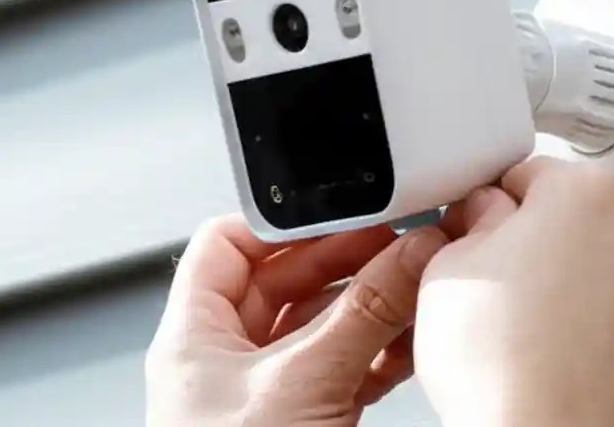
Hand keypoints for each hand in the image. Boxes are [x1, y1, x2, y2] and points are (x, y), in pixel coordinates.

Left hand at [145, 214, 446, 426]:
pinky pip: (346, 366)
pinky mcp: (307, 421)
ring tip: (418, 282)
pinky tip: (413, 339)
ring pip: (323, 324)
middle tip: (399, 240)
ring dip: (373, 303)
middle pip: (287, 280)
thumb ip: (361, 313)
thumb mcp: (301, 385)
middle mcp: (227, 361)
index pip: (228, 245)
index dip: (283, 222)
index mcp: (195, 338)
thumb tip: (410, 254)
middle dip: (347, 258)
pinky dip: (382, 349)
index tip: (342, 209)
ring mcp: (268, 393)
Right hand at [416, 158, 613, 426]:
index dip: (497, 211)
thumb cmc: (505, 371)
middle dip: (551, 244)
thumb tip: (488, 214)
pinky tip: (586, 352)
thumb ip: (475, 220)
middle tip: (514, 294)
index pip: (529, 176)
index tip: (487, 239)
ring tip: (551, 332)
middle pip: (583, 215)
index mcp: (586, 190)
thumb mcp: (449, 270)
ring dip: (592, 281)